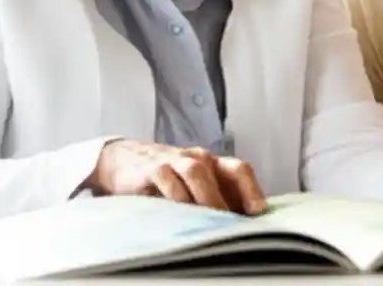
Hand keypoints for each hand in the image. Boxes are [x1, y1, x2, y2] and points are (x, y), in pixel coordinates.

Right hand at [86, 139, 266, 213]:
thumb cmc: (165, 176)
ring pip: (199, 173)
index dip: (253, 189)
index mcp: (213, 163)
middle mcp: (199, 158)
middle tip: (242, 219)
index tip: (260, 211)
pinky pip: (168, 179)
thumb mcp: (191, 184)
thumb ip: (213, 197)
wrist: (122, 160)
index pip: (240, 170)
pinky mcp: (152, 168)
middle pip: (229, 169)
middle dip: (241, 195)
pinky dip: (177, 195)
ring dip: (210, 197)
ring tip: (215, 219)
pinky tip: (181, 212)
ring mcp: (176, 160)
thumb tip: (240, 223)